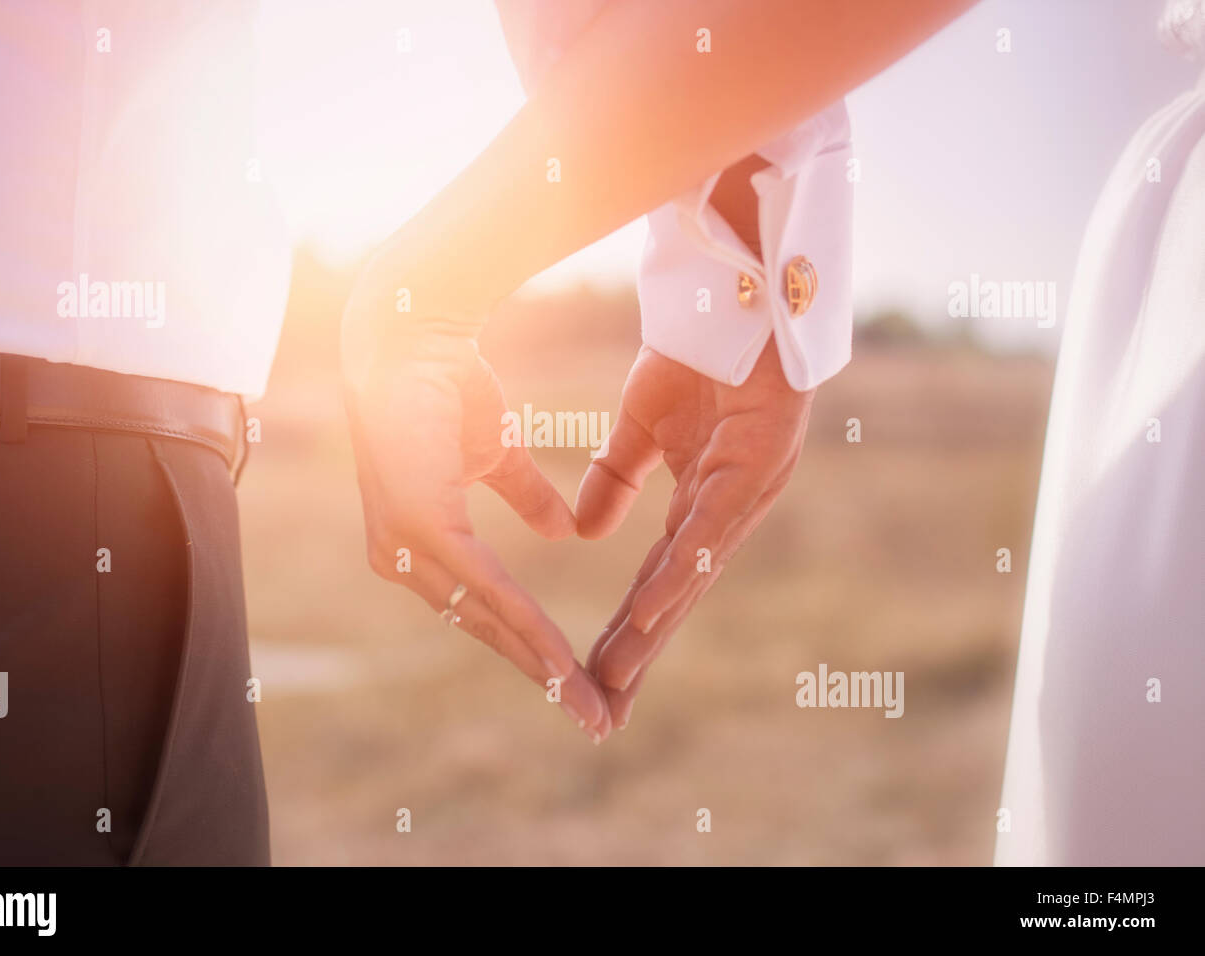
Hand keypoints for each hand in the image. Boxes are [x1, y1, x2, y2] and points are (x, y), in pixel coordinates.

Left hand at [341, 273, 613, 742]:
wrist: (417, 334)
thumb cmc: (449, 386)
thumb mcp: (498, 454)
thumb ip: (523, 496)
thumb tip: (560, 533)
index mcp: (423, 544)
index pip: (486, 609)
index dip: (535, 649)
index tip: (581, 685)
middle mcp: (406, 558)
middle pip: (489, 629)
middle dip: (547, 678)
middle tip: (596, 720)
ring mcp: (405, 548)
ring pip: (490, 619)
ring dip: (544, 665)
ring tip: (590, 704)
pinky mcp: (418, 529)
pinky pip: (486, 587)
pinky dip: (528, 624)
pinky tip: (561, 660)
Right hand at [575, 340, 812, 728]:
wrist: (736, 284)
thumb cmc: (697, 348)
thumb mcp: (638, 424)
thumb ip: (615, 477)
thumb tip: (584, 532)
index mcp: (700, 501)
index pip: (656, 579)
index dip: (627, 630)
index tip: (591, 676)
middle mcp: (726, 508)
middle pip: (676, 595)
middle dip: (637, 654)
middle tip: (602, 712)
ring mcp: (746, 490)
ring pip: (692, 576)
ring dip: (652, 631)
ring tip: (617, 678)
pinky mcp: (756, 463)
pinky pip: (711, 529)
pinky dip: (680, 573)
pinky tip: (651, 615)